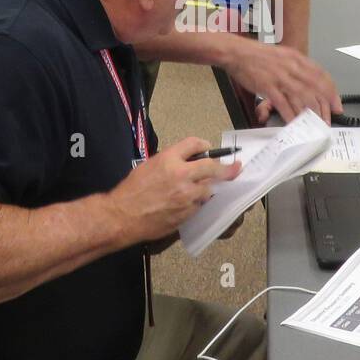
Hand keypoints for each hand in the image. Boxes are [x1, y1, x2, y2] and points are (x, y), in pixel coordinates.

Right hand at [107, 137, 241, 245]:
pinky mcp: (187, 212)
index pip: (194, 144)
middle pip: (212, 167)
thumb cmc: (131, 191)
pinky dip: (197, 203)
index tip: (208, 148)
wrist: (123, 216)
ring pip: (208, 189)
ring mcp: (186, 195)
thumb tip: (186, 161)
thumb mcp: (149, 166)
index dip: (204, 145)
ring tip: (198, 190)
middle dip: (227, 168)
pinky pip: (199, 205)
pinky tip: (188, 203)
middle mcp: (181, 175)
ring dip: (206, 188)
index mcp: (169, 159)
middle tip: (236, 167)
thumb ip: (170, 161)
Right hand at [223, 40, 341, 123]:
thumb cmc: (258, 56)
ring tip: (315, 125)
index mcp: (297, 58)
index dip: (332, 93)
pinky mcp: (268, 86)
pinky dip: (291, 115)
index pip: (322, 76)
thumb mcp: (283, 56)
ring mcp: (280, 77)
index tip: (337, 105)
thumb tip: (309, 81)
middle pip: (315, 90)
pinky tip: (295, 123)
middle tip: (328, 120)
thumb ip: (297, 67)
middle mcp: (292, 67)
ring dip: (311, 114)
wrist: (238, 53)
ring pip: (302, 98)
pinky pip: (283, 103)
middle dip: (324, 107)